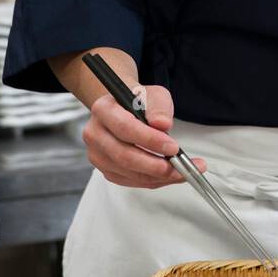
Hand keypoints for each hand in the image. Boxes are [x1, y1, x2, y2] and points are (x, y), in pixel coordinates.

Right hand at [82, 84, 206, 188]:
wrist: (127, 111)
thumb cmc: (139, 102)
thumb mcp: (154, 95)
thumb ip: (159, 107)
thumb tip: (162, 124)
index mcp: (103, 109)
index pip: (125, 128)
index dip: (150, 140)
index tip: (172, 147)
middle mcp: (95, 133)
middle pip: (124, 156)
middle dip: (155, 164)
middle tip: (179, 165)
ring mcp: (98, 154)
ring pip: (129, 173)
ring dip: (158, 176)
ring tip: (182, 172)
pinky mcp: (106, 170)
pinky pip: (131, 181)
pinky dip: (153, 181)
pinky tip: (169, 175)